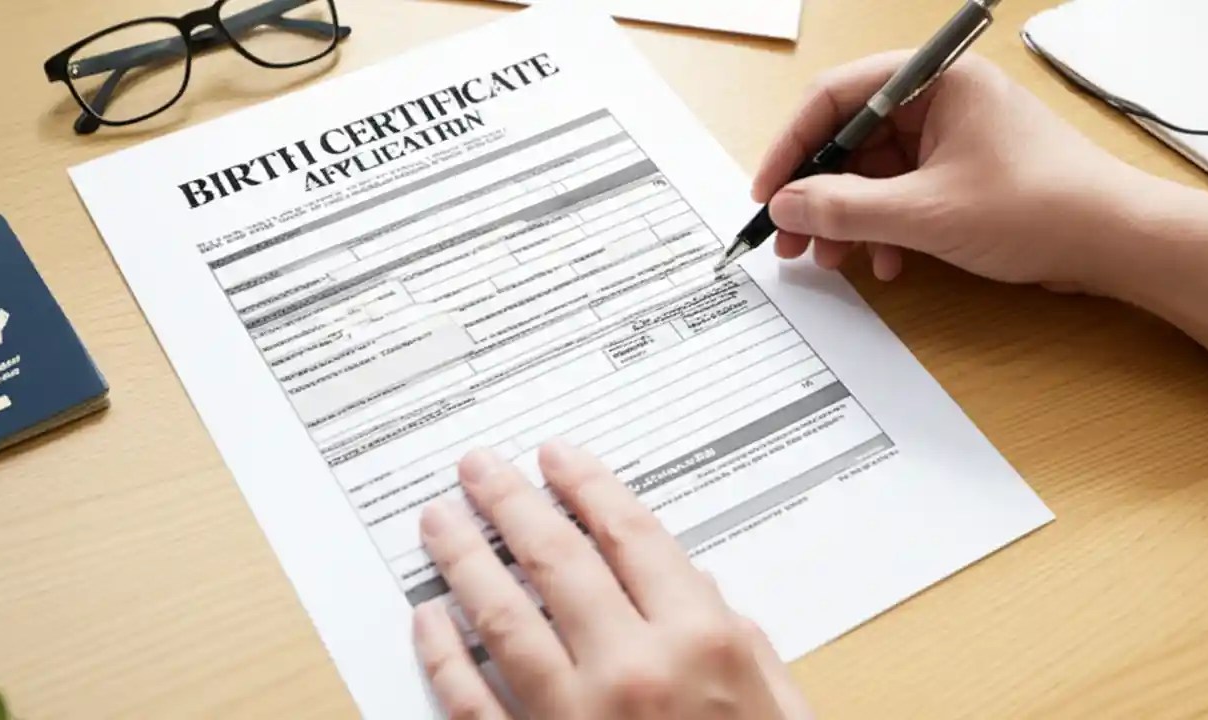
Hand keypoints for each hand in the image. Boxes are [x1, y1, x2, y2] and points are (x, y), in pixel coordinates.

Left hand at [412, 439, 813, 719]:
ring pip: (502, 618)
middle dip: (511, 502)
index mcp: (700, 642)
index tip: (557, 456)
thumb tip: (689, 580)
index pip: (631, 535)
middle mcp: (634, 670)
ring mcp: (575, 719)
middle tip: (478, 466)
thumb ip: (736, 635)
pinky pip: (473, 704)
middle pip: (557, 561)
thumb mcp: (780, 702)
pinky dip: (442, 657)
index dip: (589, 486)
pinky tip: (427, 618)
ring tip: (437, 519)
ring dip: (463, 561)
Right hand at [754, 51, 1153, 293]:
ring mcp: (952, 136)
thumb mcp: (925, 213)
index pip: (835, 98)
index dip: (792, 147)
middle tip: (789, 238)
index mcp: (934, 80)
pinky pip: (902, 193)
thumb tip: (786, 206)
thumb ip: (843, 210)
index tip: (768, 193)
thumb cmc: (1042, 207)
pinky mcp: (962, 171)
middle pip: (850, 139)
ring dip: (849, 220)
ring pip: (873, 173)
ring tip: (834, 260)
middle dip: (818, 195)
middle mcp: (940, 99)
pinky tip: (887, 263)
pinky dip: (885, 229)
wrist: (1116, 242)